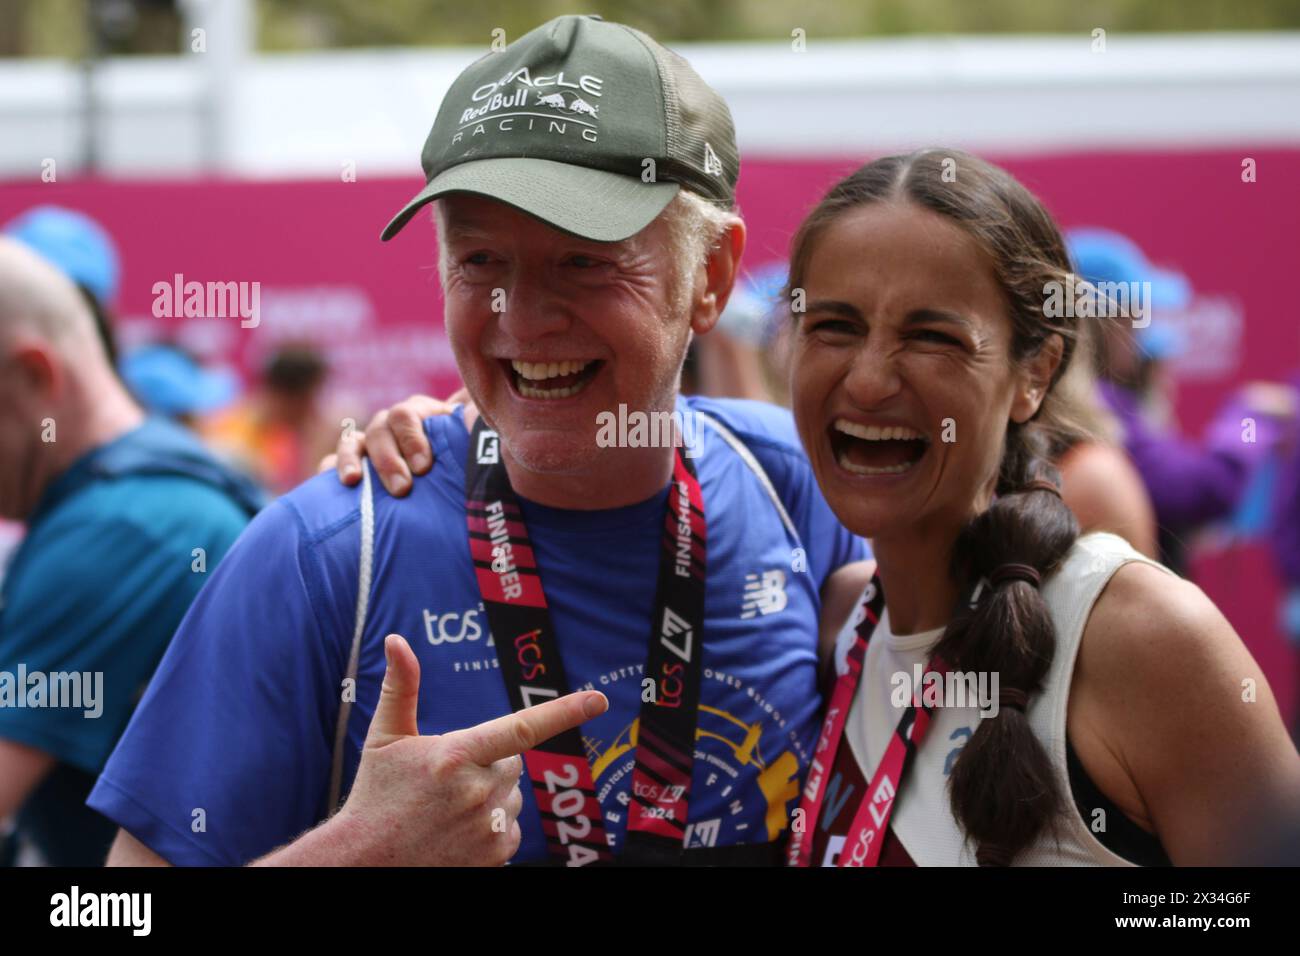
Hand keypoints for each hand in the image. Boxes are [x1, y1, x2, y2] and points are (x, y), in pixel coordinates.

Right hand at [319, 389, 467, 495]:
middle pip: (379, 431)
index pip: (406, 415)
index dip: (412, 438)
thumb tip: (475, 417)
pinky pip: (331, 464)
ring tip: (353, 482)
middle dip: (388, 459)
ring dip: (351, 461)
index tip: (424, 467)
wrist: (455, 478)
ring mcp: (370, 444)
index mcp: (419, 415)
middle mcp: (392, 426)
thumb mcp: (471, 441)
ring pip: (352, 443)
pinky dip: (328, 472)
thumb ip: (473, 426)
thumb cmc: (465, 457)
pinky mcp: (354, 465)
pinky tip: (332, 487)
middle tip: (402, 488)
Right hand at [336, 634, 607, 865]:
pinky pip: (512, 831)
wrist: (364, 862)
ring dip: (491, 800)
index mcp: (455, 756)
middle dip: (488, 766)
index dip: (564, 712)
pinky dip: (492, 830)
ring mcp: (490, 828)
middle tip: (447, 782)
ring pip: (512, 798)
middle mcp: (479, 792)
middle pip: (511, 763)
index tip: (598, 700)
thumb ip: (400, 688)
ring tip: (447, 812)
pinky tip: (456, 835)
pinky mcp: (496, 857)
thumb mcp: (384, 739)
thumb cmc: (375, 796)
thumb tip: (396, 640)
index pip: (522, 728)